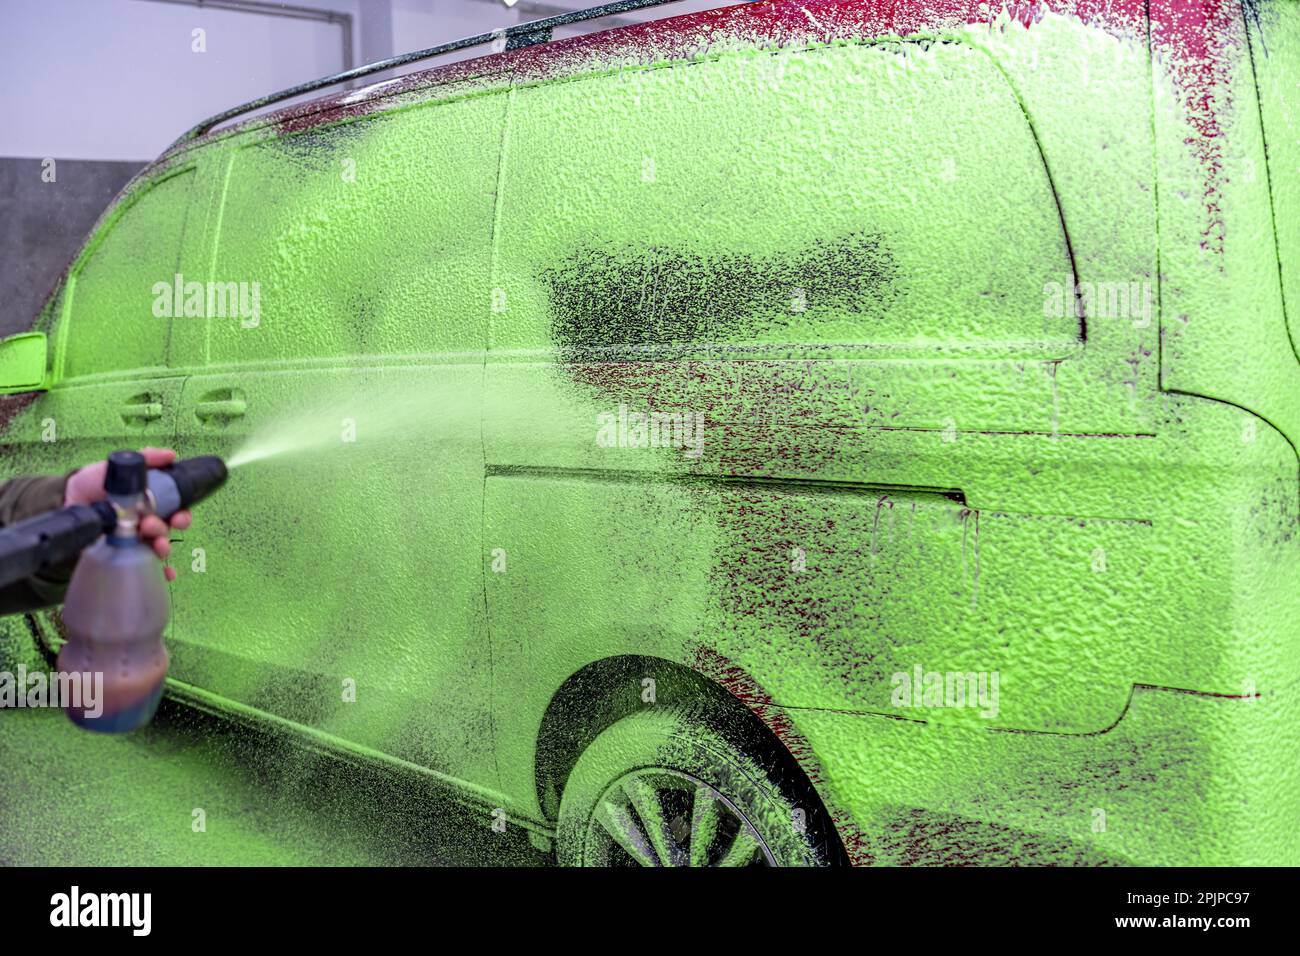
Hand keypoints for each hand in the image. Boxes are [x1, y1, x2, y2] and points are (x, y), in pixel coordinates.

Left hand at [63, 447, 192, 580]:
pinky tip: (166, 575)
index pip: (176, 510)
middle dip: (168, 529)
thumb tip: (171, 455)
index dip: (183, 514)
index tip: (179, 515)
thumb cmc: (91, 485)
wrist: (63, 504)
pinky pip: (147, 567)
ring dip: (163, 547)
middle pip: (169, 530)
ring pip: (160, 547)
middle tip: (153, 526)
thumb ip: (144, 458)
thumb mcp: (115, 467)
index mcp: (150, 503)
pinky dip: (162, 573)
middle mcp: (146, 523)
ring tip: (153, 544)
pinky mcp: (122, 556)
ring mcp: (136, 541)